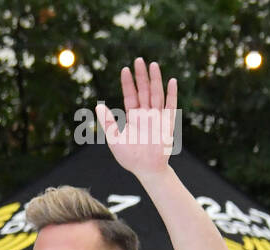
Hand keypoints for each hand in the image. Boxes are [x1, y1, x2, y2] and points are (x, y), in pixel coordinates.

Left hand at [96, 58, 177, 176]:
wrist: (147, 169)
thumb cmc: (130, 157)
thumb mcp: (114, 139)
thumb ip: (108, 123)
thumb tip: (97, 107)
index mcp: (133, 117)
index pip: (130, 96)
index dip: (128, 83)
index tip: (124, 69)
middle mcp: (146, 114)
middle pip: (144, 90)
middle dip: (141, 76)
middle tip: (138, 60)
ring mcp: (157, 117)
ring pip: (156, 94)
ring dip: (155, 80)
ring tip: (153, 65)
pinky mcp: (167, 123)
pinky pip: (171, 106)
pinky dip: (171, 94)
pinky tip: (171, 81)